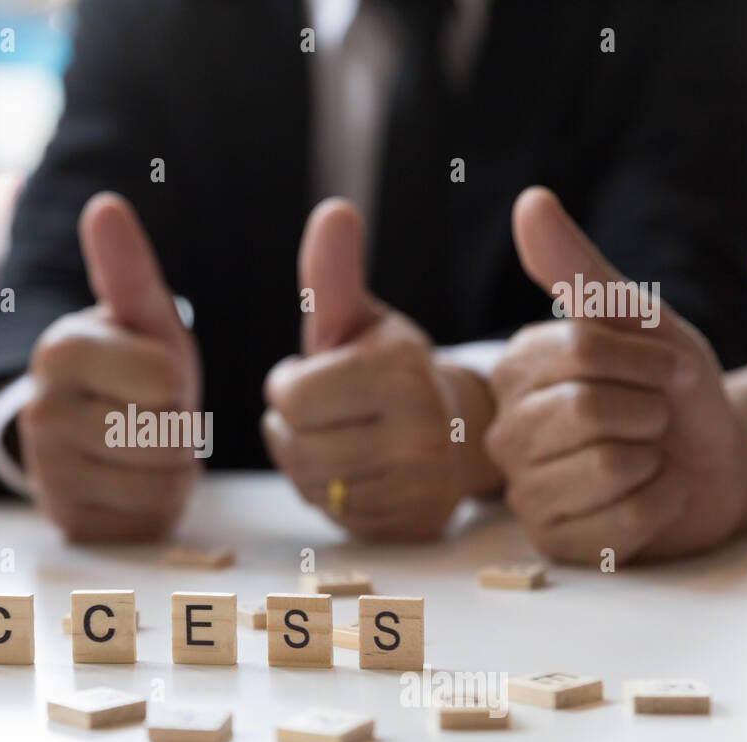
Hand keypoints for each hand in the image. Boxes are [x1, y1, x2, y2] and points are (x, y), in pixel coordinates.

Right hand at [20, 192, 200, 540]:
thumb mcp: (143, 318)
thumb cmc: (134, 368)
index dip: (176, 382)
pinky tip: (132, 484)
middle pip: (163, 436)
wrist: (103, 438)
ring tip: (142, 448)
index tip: (152, 375)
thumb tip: (104, 205)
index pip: (162, 380)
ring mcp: (47, 472)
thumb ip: (128, 270)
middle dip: (175, 428)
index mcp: (59, 350)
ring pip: (159, 482)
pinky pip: (146, 521)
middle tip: (148, 416)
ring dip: (170, 468)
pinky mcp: (67, 520)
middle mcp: (39, 411)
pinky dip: (156, 506)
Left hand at [261, 199, 498, 539]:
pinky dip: (333, 495)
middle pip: (296, 447)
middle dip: (294, 426)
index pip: (291, 398)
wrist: (457, 425)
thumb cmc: (389, 366)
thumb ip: (332, 276)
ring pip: (310, 485)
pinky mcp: (417, 523)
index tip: (315, 373)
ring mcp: (422, 485)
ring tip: (339, 435)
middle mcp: (420, 432)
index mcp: (402, 371)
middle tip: (326, 410)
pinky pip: (337, 516)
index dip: (289, 384)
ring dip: (306, 462)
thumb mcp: (359, 318)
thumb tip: (333, 212)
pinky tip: (358, 469)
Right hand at [485, 187, 746, 563]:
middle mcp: (506, 432)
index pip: (581, 353)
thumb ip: (578, 271)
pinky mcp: (557, 543)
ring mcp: (527, 492)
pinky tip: (647, 496)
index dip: (643, 360)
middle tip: (650, 418)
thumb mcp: (637, 321)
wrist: (716, 456)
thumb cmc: (671, 386)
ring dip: (655, 459)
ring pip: (607, 466)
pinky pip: (621, 520)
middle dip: (650, 410)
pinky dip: (659, 505)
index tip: (653, 371)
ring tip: (645, 457)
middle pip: (589, 411)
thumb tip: (530, 201)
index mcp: (516, 371)